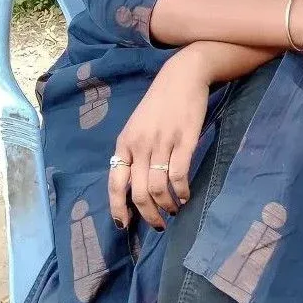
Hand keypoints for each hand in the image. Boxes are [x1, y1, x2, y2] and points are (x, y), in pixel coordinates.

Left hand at [108, 46, 210, 230]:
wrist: (182, 76)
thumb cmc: (159, 103)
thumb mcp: (137, 126)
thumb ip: (133, 152)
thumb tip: (133, 185)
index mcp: (124, 143)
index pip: (115, 182)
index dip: (118, 208)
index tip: (123, 226)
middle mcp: (140, 145)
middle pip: (139, 192)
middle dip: (148, 215)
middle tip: (159, 225)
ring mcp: (162, 142)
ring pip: (159, 187)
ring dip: (167, 205)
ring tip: (175, 209)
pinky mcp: (184, 140)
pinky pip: (179, 174)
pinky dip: (183, 191)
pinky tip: (186, 195)